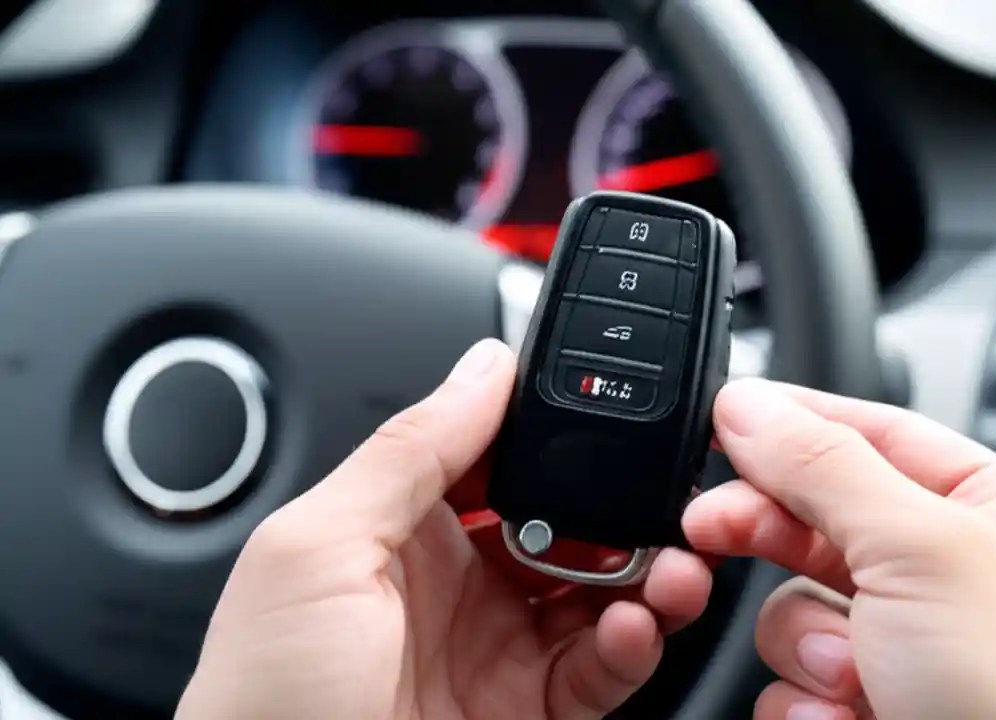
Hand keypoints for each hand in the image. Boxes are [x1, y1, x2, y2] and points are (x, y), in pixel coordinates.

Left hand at [177, 339, 711, 719]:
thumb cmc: (262, 699)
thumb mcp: (318, 547)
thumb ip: (409, 451)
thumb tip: (485, 367)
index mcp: (401, 525)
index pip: (501, 455)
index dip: (559, 435)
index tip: (613, 415)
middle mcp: (458, 582)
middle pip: (567, 523)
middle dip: (622, 507)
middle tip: (662, 498)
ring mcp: (498, 650)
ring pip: (602, 594)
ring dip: (649, 575)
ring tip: (672, 568)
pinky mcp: (529, 712)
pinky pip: (602, 669)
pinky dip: (633, 645)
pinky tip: (633, 626)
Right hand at [684, 379, 995, 719]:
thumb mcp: (925, 554)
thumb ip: (828, 467)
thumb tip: (752, 405)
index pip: (881, 434)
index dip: (798, 421)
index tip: (723, 415)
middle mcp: (957, 579)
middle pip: (824, 517)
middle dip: (770, 529)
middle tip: (710, 523)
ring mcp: (909, 650)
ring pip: (795, 605)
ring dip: (804, 645)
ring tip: (846, 677)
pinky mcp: (868, 709)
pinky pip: (790, 679)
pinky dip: (803, 702)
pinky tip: (843, 716)